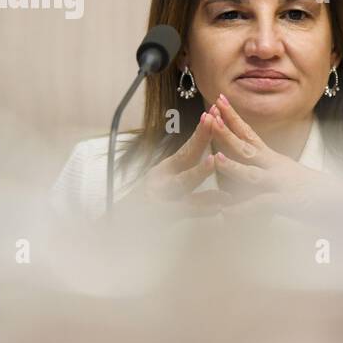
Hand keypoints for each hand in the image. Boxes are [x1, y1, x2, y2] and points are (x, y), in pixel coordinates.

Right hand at [120, 110, 234, 217]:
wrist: (124, 229)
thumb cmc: (154, 206)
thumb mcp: (169, 186)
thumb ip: (190, 174)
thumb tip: (216, 158)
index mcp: (166, 170)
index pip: (187, 148)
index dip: (201, 132)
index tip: (213, 113)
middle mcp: (162, 179)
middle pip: (184, 157)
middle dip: (200, 138)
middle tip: (214, 121)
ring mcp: (161, 196)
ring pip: (182, 182)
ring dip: (198, 171)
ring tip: (214, 160)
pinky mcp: (161, 216)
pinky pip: (184, 210)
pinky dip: (202, 208)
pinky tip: (218, 207)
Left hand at [205, 94, 342, 225]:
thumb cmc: (315, 192)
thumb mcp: (287, 177)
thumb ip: (266, 173)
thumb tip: (244, 173)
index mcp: (275, 160)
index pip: (250, 133)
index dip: (233, 117)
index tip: (217, 100)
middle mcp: (277, 167)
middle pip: (247, 146)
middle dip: (226, 131)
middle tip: (208, 116)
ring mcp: (281, 184)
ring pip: (253, 175)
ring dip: (233, 167)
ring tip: (215, 158)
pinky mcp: (287, 203)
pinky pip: (262, 206)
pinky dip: (243, 210)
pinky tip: (226, 212)